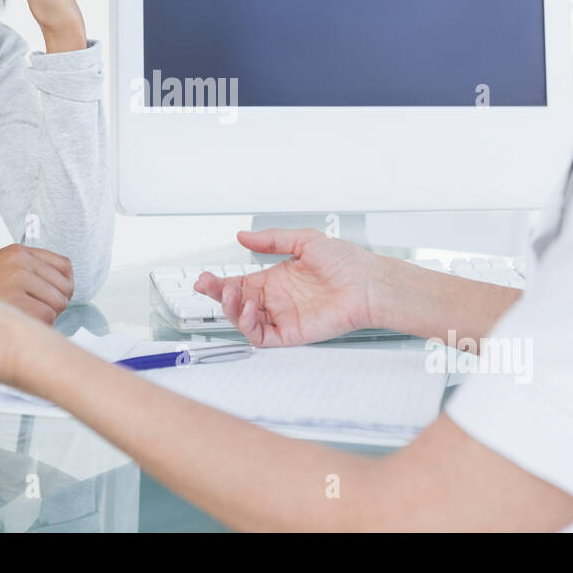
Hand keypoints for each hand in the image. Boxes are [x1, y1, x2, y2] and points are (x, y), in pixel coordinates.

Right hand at [0, 243, 73, 323]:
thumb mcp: (1, 266)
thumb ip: (31, 269)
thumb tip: (65, 286)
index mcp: (19, 252)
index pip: (65, 267)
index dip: (64, 285)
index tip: (56, 295)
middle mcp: (21, 264)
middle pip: (64, 290)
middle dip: (54, 304)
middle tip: (34, 310)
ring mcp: (18, 282)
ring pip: (57, 307)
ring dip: (45, 317)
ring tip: (21, 317)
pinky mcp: (15, 304)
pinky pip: (46, 320)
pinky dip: (35, 327)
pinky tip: (16, 324)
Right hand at [194, 228, 380, 346]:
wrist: (367, 283)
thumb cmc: (346, 262)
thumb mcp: (304, 241)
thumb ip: (271, 240)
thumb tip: (243, 237)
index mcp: (277, 279)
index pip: (241, 283)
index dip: (221, 282)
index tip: (204, 277)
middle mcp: (277, 299)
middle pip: (237, 301)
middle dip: (219, 294)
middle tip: (206, 285)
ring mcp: (282, 317)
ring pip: (245, 319)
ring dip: (231, 308)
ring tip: (230, 294)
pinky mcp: (290, 333)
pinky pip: (261, 335)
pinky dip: (249, 324)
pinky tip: (249, 307)